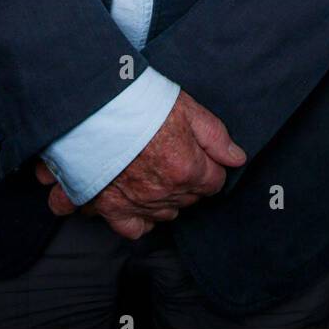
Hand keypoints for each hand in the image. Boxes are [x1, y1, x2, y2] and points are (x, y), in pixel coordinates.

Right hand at [35, 90, 246, 239]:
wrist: (92, 105)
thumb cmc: (138, 100)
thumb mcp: (186, 108)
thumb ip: (215, 136)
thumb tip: (237, 158)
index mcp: (186, 169)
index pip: (214, 182)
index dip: (210, 167)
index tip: (200, 155)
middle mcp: (162, 193)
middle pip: (188, 199)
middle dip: (188, 182)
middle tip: (175, 158)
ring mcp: (135, 202)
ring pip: (162, 216)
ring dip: (164, 200)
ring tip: (156, 176)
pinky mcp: (107, 206)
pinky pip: (130, 228)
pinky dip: (134, 218)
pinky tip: (134, 201)